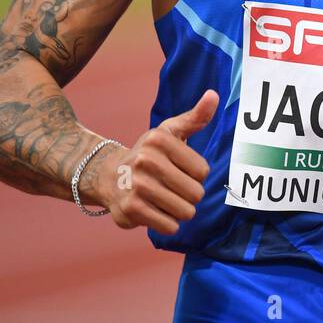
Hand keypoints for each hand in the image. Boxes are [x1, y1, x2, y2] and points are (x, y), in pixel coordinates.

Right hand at [95, 89, 216, 234]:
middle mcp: (146, 161)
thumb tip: (214, 95)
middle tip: (172, 188)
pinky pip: (169, 226)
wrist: (109, 177)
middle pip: (196, 194)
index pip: (203, 171)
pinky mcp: (130, 210)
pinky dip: (167, 223)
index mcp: (159, 140)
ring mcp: (137, 186)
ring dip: (179, 211)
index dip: (196, 176)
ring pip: (185, 212)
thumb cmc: (150, 154)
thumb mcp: (170, 132)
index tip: (179, 170)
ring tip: (164, 199)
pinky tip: (154, 211)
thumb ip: (196, 117)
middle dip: (189, 196)